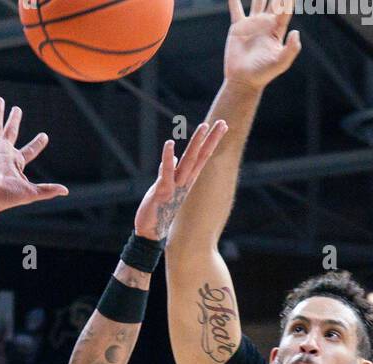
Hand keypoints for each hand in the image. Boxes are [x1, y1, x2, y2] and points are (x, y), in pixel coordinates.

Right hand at [0, 97, 66, 220]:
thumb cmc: (6, 197)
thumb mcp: (31, 192)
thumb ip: (48, 190)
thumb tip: (66, 191)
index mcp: (16, 163)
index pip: (30, 150)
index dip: (37, 143)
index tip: (44, 136)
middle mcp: (4, 153)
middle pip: (11, 132)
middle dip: (13, 120)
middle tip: (17, 109)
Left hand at [132, 120, 228, 240]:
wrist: (150, 232)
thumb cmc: (158, 210)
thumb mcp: (164, 188)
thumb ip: (167, 173)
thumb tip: (171, 160)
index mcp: (185, 180)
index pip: (201, 158)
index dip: (211, 142)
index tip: (222, 126)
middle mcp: (184, 182)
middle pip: (200, 157)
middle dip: (211, 139)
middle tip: (222, 122)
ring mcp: (175, 186)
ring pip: (188, 162)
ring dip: (196, 144)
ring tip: (203, 127)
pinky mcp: (163, 191)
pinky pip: (166, 172)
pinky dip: (168, 158)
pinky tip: (170, 144)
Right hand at [224, 0, 301, 91]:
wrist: (243, 80)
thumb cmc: (263, 74)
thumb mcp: (281, 63)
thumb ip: (292, 49)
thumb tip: (296, 32)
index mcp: (277, 29)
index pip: (285, 9)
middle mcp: (266, 23)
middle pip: (273, 0)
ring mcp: (252, 24)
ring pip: (257, 1)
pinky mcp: (238, 27)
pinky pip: (236, 9)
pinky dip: (234, 0)